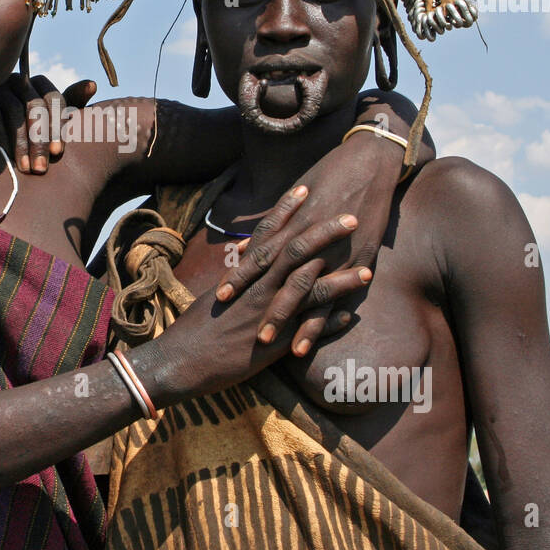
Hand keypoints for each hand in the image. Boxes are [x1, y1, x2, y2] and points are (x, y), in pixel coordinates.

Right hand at [0, 74, 96, 173]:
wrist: (0, 132)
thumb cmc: (36, 125)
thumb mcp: (55, 116)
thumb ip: (74, 101)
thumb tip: (92, 84)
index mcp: (40, 82)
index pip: (53, 99)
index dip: (57, 126)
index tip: (58, 154)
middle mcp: (19, 80)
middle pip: (34, 107)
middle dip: (40, 140)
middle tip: (42, 168)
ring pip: (14, 114)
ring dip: (22, 144)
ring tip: (27, 169)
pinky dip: (3, 139)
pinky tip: (8, 159)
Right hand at [140, 210, 371, 402]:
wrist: (180, 361)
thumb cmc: (194, 329)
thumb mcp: (217, 295)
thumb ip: (239, 280)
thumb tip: (248, 263)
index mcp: (245, 275)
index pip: (269, 234)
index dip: (287, 211)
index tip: (305, 189)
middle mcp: (259, 289)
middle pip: (297, 253)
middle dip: (325, 234)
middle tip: (351, 216)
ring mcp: (268, 315)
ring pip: (310, 291)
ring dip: (341, 280)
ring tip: (368, 270)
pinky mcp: (273, 345)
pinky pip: (308, 331)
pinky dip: (330, 323)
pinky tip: (351, 317)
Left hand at [212, 132, 399, 355]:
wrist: (369, 163)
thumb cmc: (329, 176)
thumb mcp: (295, 198)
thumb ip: (269, 228)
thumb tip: (242, 248)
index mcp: (292, 226)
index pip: (259, 255)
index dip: (239, 275)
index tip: (220, 295)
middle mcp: (307, 241)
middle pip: (273, 275)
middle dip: (252, 299)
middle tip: (230, 321)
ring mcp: (332, 254)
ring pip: (300, 292)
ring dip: (281, 317)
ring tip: (264, 340)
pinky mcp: (354, 263)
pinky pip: (331, 300)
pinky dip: (316, 324)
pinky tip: (301, 346)